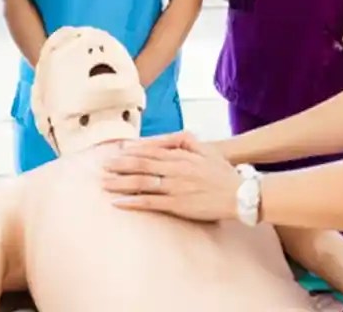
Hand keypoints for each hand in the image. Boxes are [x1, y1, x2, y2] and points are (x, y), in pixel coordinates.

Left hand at [102, 131, 241, 221]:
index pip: (150, 150)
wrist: (240, 195)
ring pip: (141, 182)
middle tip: (102, 166)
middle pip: (141, 165)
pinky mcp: (177, 205)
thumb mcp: (207, 149)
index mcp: (181, 155)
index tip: (116, 152)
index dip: (131, 151)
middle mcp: (175, 169)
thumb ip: (186, 140)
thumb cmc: (223, 173)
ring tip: (104, 183)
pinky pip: (150, 202)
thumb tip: (167, 137)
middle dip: (119, 165)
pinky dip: (132, 202)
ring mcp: (175, 187)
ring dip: (120, 182)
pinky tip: (118, 203)